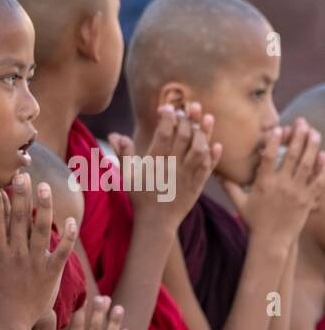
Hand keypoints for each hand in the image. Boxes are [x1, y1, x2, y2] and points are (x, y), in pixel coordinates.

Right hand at [0, 173, 77, 329]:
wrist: (9, 323)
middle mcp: (15, 254)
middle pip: (18, 218)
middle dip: (20, 194)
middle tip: (21, 173)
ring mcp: (33, 263)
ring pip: (39, 230)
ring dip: (42, 207)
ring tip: (45, 187)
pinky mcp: (50, 273)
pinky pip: (61, 252)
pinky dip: (66, 237)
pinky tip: (71, 222)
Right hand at [122, 103, 221, 224]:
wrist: (156, 222)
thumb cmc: (139, 197)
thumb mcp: (127, 175)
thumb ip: (124, 153)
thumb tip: (114, 134)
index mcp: (155, 161)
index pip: (164, 132)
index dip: (168, 116)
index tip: (168, 107)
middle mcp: (173, 165)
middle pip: (184, 136)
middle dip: (187, 119)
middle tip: (189, 107)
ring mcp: (188, 175)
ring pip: (199, 149)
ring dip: (204, 132)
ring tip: (206, 118)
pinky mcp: (198, 184)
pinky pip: (209, 167)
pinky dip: (214, 155)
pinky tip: (216, 144)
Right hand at [235, 118, 324, 243]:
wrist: (272, 240)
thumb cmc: (254, 221)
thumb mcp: (239, 203)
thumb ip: (230, 186)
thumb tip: (218, 173)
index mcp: (263, 184)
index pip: (268, 157)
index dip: (273, 141)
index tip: (277, 128)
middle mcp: (281, 185)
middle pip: (291, 155)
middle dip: (297, 136)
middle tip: (300, 122)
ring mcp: (296, 191)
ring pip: (306, 164)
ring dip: (311, 146)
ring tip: (312, 132)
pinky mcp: (307, 198)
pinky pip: (317, 179)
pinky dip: (321, 167)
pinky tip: (322, 154)